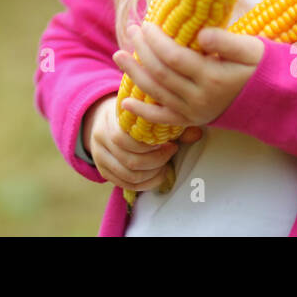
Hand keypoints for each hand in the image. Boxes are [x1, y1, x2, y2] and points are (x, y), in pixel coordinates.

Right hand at [83, 93, 199, 191]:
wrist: (105, 117)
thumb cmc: (131, 114)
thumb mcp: (146, 111)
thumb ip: (170, 122)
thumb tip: (197, 133)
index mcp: (110, 120)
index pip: (125, 139)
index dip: (151, 145)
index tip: (169, 142)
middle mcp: (100, 139)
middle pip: (130, 161)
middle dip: (156, 161)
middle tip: (171, 152)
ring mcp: (99, 157)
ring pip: (129, 176)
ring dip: (152, 174)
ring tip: (165, 165)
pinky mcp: (103, 171)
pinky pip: (126, 185)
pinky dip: (146, 184)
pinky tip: (158, 174)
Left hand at [112, 22, 264, 129]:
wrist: (272, 100)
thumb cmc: (260, 67)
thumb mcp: (251, 49)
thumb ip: (226, 41)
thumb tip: (201, 34)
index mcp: (213, 77)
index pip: (173, 57)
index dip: (155, 40)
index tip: (147, 24)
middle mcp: (200, 98)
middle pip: (160, 73)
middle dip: (141, 51)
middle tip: (131, 30)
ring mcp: (195, 112)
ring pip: (157, 93)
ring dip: (134, 74)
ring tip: (118, 55)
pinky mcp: (193, 121)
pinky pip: (163, 120)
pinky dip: (143, 112)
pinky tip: (125, 103)